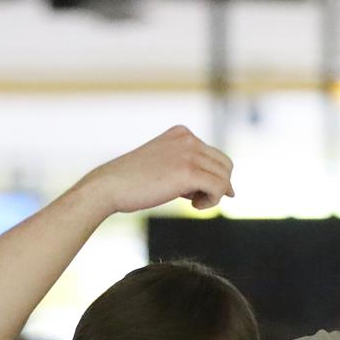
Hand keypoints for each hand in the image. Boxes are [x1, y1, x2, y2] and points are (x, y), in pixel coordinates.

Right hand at [77, 126, 235, 214]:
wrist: (109, 186)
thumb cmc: (133, 183)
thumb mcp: (164, 167)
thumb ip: (190, 170)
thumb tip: (230, 190)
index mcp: (182, 133)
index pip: (215, 155)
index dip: (212, 177)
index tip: (196, 193)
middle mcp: (187, 138)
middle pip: (226, 165)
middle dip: (216, 185)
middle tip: (195, 199)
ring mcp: (188, 153)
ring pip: (225, 177)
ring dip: (214, 195)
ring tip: (193, 202)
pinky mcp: (187, 171)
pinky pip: (219, 188)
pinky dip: (212, 201)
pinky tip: (194, 205)